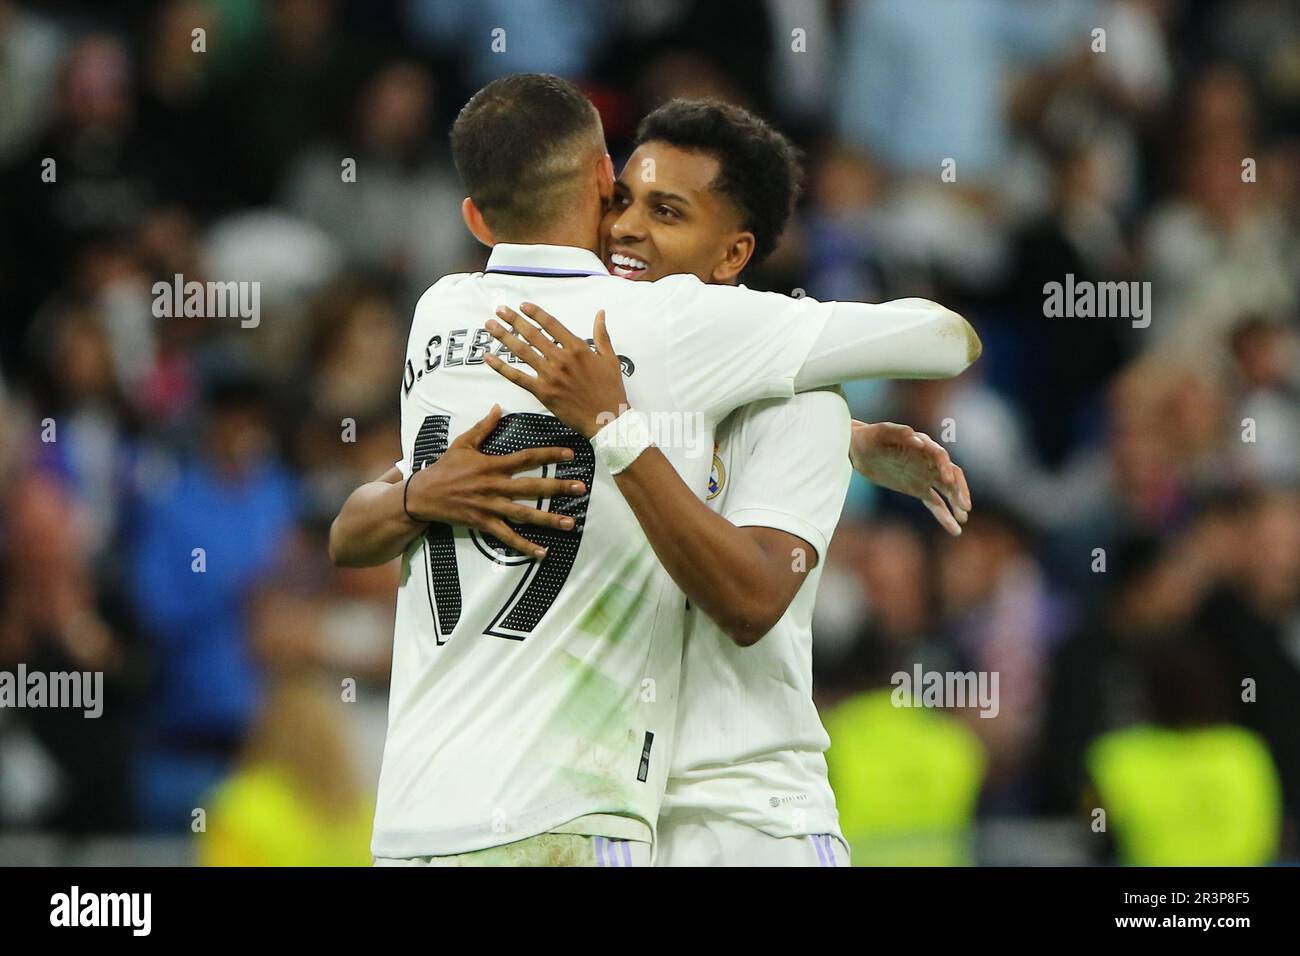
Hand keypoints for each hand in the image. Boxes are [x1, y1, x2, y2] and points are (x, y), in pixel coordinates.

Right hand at [406, 405, 586, 557]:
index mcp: (492, 465)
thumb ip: (484, 427)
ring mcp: (489, 507)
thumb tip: (498, 407)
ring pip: (524, 514)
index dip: (549, 455)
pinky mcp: (483, 524)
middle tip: (581, 488)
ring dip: (549, 520)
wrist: (422, 495)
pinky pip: (507, 537)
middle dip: (558, 488)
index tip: (570, 454)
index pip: (526, 458)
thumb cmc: (444, 468)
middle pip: (531, 487)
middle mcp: (494, 486)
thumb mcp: (463, 443)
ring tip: (571, 523)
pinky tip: (543, 552)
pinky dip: (525, 546)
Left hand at [484, 302, 628, 438]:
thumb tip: (600, 314)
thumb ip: (602, 335)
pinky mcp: (543, 392)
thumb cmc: (610, 390)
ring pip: (522, 351)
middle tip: (499, 310)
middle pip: (532, 334)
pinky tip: (489, 357)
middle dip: (513, 320)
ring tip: (490, 326)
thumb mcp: (610, 359)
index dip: (535, 313)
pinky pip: (518, 377)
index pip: (552, 324)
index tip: (522, 305)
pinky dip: (502, 367)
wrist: (607, 419)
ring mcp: (550, 375)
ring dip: (504, 336)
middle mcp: (561, 358)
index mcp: (578, 348)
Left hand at [850, 421, 970, 535]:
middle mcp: (929, 461)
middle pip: (952, 475)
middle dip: (960, 490)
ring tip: (963, 519)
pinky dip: (945, 516)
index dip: (945, 468)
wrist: (859, 450)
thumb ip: (897, 432)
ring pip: (948, 492)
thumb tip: (916, 438)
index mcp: (923, 446)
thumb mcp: (880, 432)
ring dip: (957, 504)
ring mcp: (926, 476)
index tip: (947, 481)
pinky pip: (936, 504)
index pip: (940, 457)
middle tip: (965, 506)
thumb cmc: (870, 437)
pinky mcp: (918, 489)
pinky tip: (955, 529)